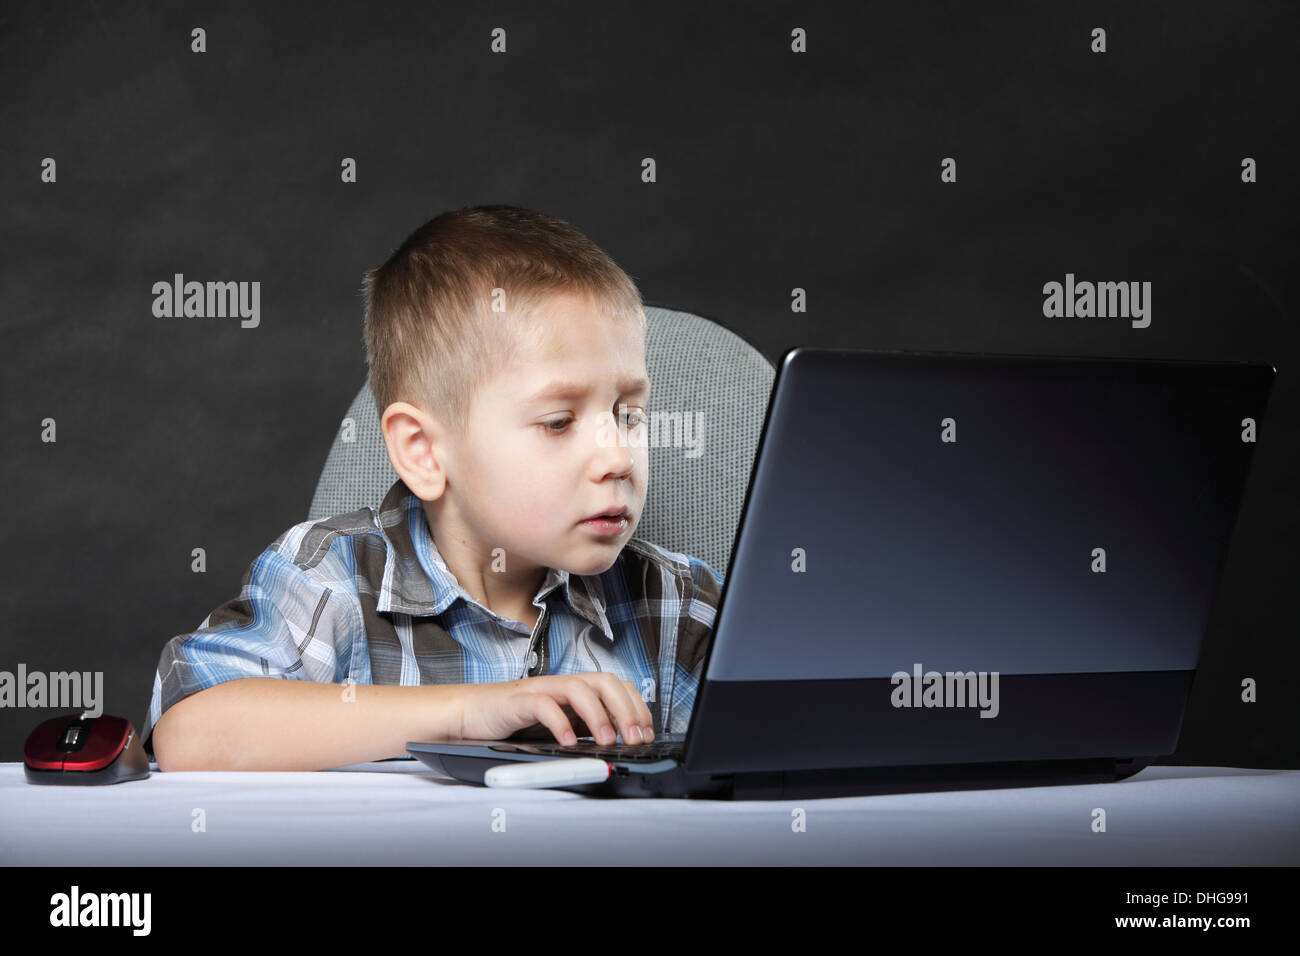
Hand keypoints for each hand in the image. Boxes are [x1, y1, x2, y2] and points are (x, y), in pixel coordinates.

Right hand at [456, 673, 654, 745]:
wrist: (472, 713)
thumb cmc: (517, 720)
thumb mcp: (560, 725)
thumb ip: (585, 728)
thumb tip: (620, 745)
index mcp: (576, 690)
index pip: (617, 687)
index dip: (636, 707)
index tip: (647, 733)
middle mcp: (562, 685)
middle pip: (604, 682)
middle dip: (625, 709)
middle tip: (635, 738)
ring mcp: (541, 690)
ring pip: (578, 689)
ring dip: (598, 714)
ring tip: (606, 740)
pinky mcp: (519, 701)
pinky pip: (544, 705)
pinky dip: (559, 722)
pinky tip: (567, 742)